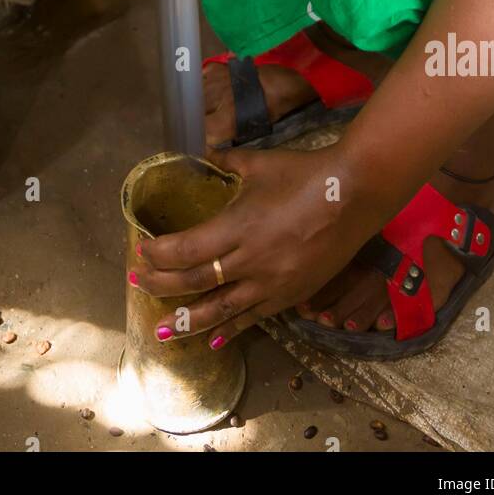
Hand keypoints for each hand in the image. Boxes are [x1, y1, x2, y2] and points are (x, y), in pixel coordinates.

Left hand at [134, 144, 373, 345]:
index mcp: (239, 226)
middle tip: (138, 284)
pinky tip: (212, 339)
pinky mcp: (291, 294)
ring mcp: (272, 283)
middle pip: (196, 282)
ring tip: (162, 330)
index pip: (186, 250)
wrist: (355, 193)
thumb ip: (226, 162)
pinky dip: (230, 329)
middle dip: (162, 285)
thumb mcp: (259, 163)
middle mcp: (251, 261)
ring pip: (221, 310)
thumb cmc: (305, 173)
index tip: (141, 252)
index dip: (159, 255)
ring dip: (188, 320)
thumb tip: (202, 155)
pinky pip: (254, 317)